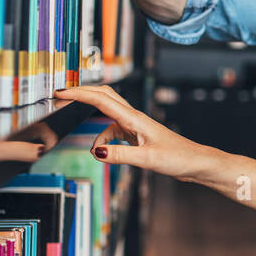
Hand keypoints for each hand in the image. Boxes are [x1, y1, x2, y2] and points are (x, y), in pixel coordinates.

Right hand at [53, 85, 210, 178]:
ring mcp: (135, 125)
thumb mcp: (147, 160)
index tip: (61, 93)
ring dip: (92, 120)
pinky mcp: (137, 135)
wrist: (195, 162)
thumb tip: (95, 152)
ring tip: (83, 136)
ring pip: (107, 114)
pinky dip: (103, 138)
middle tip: (61, 97)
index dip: (79, 94)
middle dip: (82, 94)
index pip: (101, 100)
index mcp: (134, 118)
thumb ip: (120, 156)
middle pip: (103, 97)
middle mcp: (133, 118)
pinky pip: (113, 130)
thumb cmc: (178, 158)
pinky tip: (103, 151)